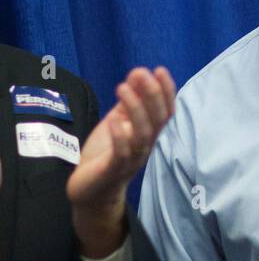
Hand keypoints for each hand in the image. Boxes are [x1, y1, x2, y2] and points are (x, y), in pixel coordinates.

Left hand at [68, 66, 175, 257]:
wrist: (90, 190)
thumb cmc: (106, 153)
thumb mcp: (117, 121)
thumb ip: (128, 102)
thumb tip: (138, 74)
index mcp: (148, 132)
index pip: (165, 110)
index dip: (166, 91)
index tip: (160, 70)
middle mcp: (145, 145)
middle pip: (158, 119)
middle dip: (153, 95)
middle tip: (141, 73)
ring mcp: (132, 158)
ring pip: (143, 134)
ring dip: (136, 110)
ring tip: (122, 87)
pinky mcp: (115, 170)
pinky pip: (122, 153)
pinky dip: (120, 136)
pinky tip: (113, 121)